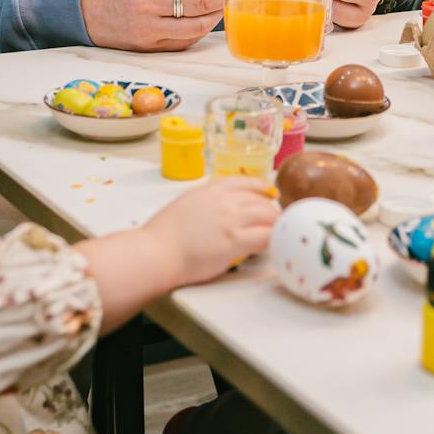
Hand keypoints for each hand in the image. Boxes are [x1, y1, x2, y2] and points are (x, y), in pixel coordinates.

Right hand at [144, 176, 280, 285]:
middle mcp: (224, 200)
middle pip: (262, 200)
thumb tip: (219, 212)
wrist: (156, 251)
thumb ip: (207, 203)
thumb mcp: (186, 204)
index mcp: (211, 189)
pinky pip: (266, 237)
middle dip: (272, 211)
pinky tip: (275, 247)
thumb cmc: (163, 235)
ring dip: (276, 226)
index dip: (262, 188)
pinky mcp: (235, 241)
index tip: (270, 193)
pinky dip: (274, 241)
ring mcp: (231, 219)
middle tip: (275, 223)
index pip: (246, 182)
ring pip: (269, 216)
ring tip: (278, 236)